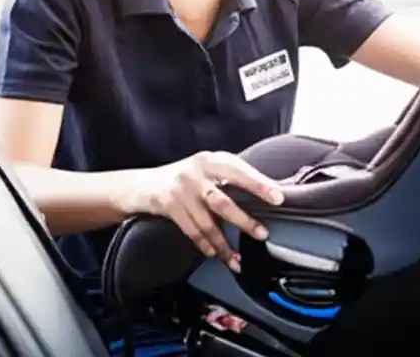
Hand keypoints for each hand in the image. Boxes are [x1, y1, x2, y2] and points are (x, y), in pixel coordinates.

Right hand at [135, 150, 284, 270]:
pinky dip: (204, 245)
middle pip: (224, 200)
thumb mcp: (205, 170)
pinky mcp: (167, 205)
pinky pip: (191, 230)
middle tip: (263, 234)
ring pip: (207, 222)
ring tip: (238, 259)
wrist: (140, 185)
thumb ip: (230, 178)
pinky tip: (215, 255)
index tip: (279, 197)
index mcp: (211, 160)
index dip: (259, 184)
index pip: (240, 171)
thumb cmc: (184, 179)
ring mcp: (181, 189)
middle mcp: (196, 172)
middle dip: (244, 220)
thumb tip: (269, 192)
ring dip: (224, 244)